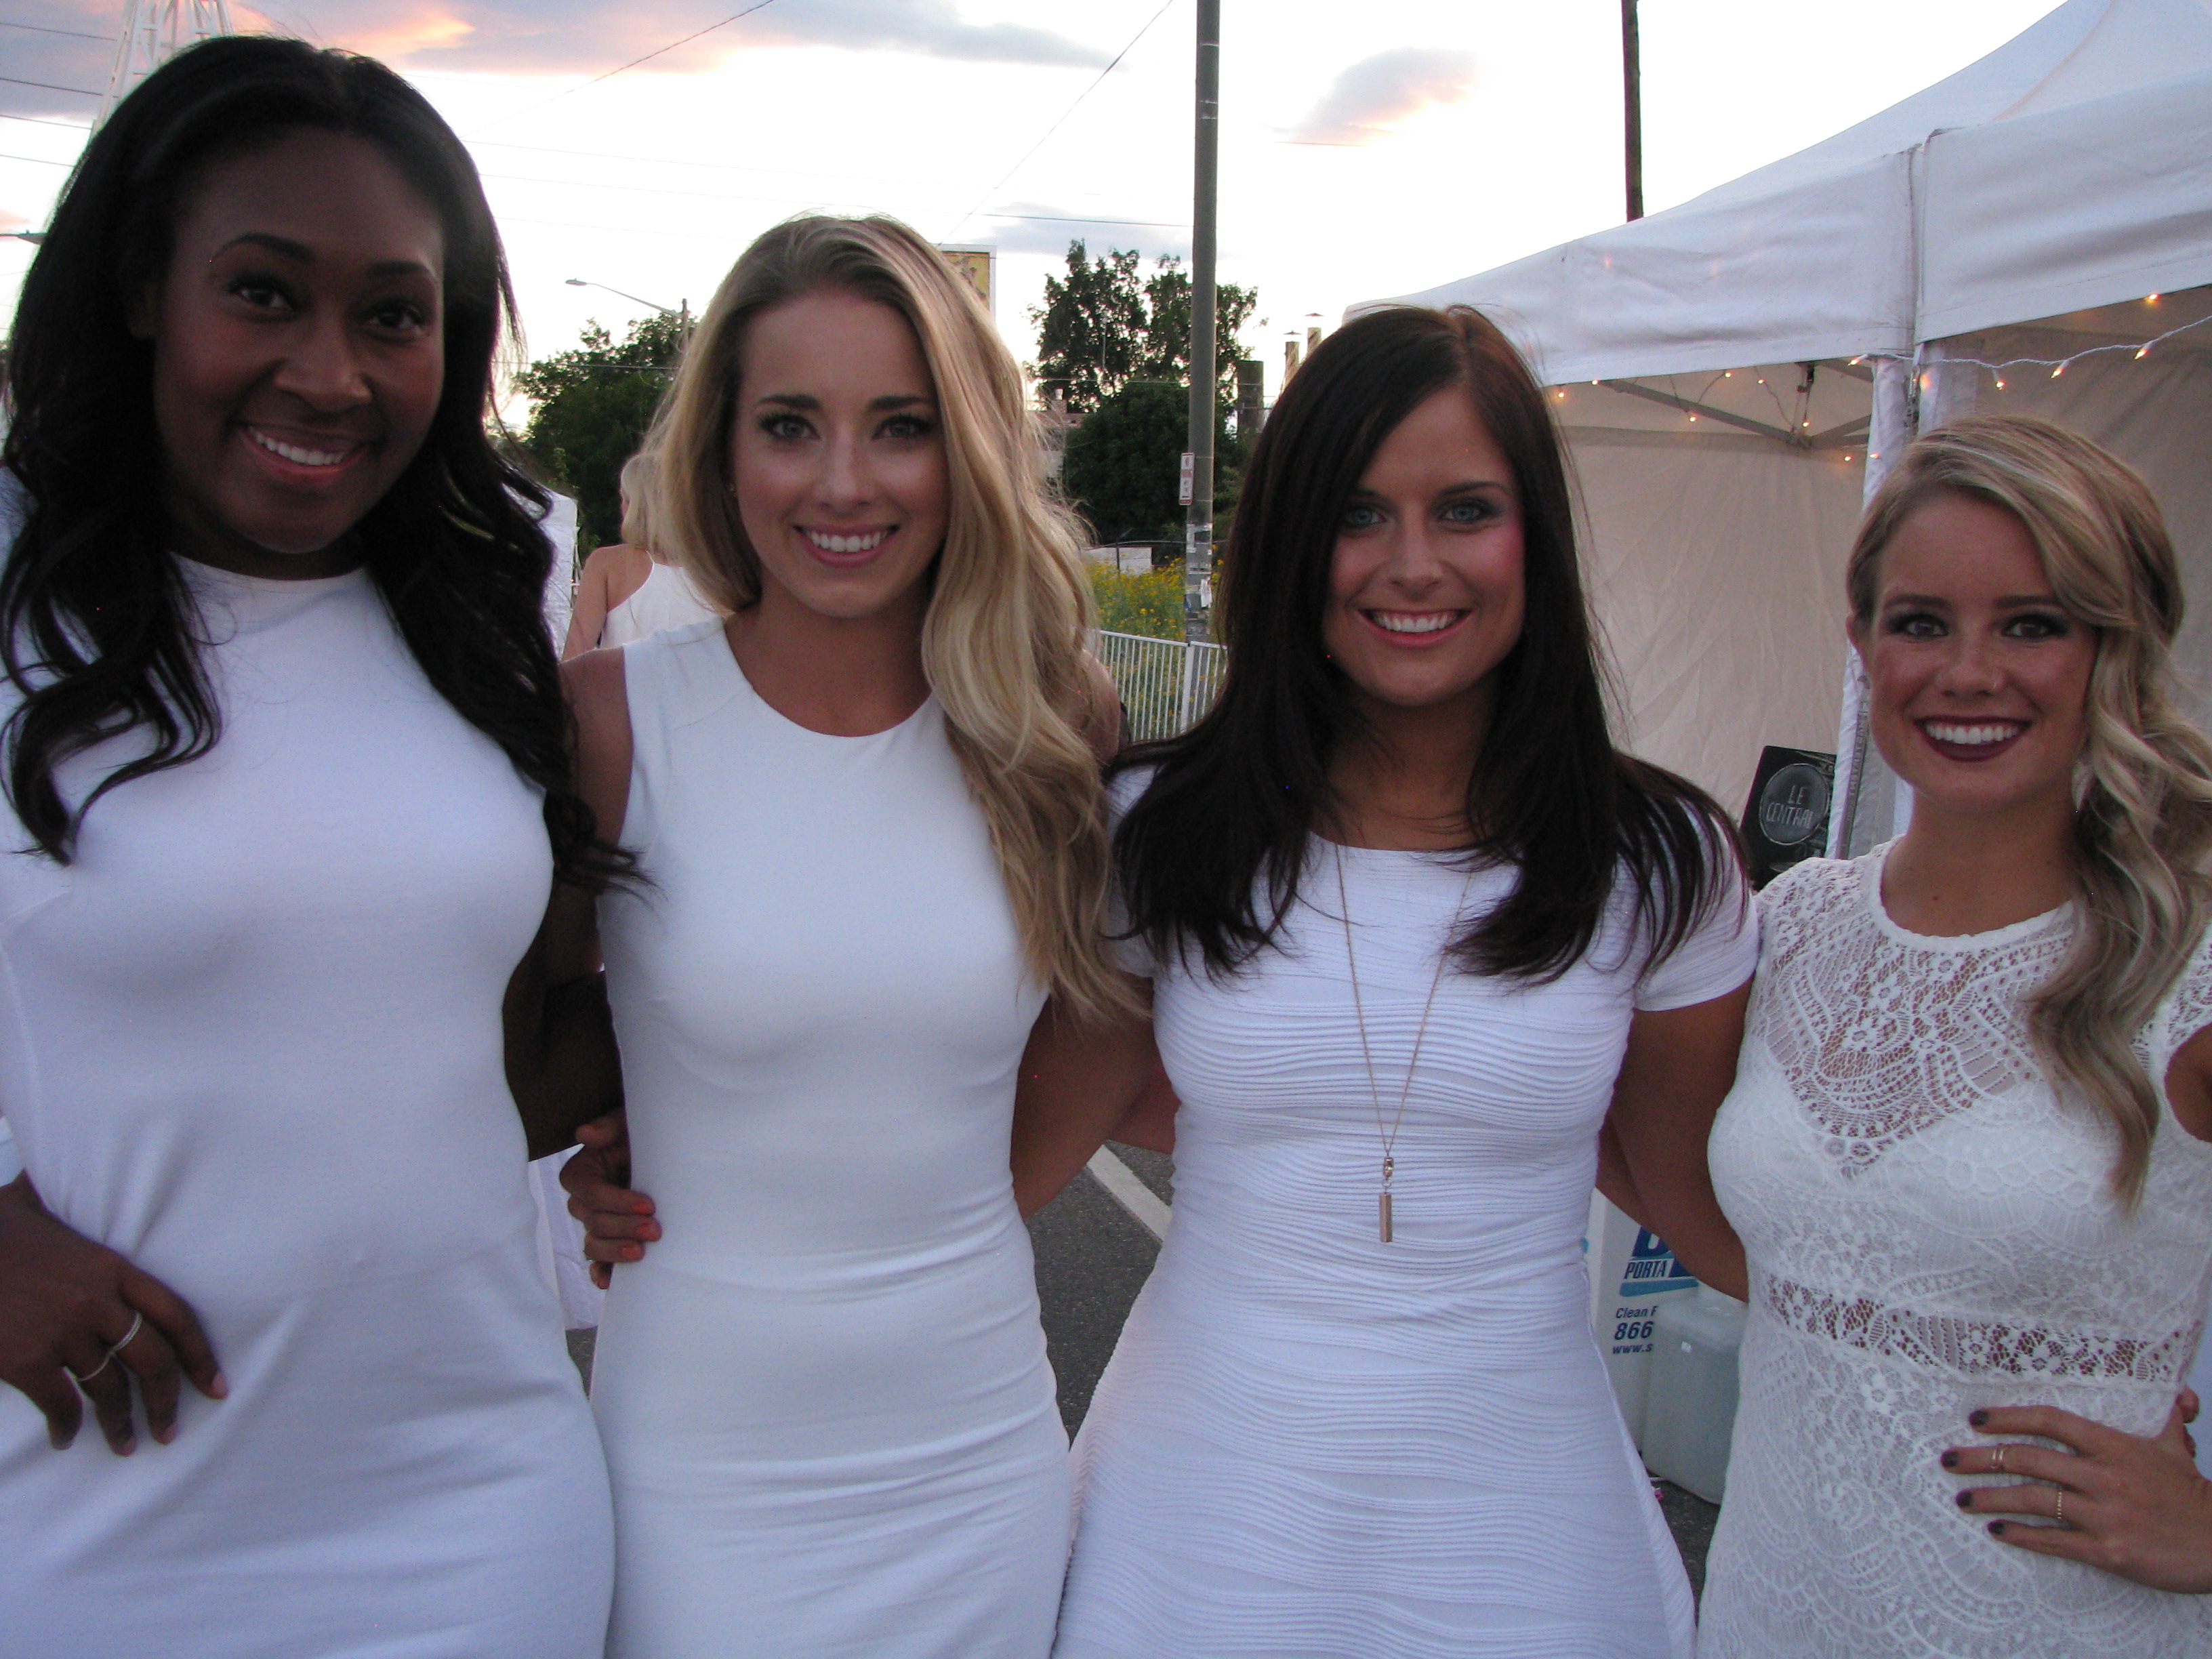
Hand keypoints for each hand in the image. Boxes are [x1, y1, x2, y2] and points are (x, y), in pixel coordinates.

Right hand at [0, 1175, 224, 1453]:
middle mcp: (96, 1302)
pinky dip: (66, 1426)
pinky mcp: (24, 1360)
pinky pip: (59, 1403)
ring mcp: (61, 1332)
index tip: (216, 1388)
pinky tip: (65, 1439)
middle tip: (169, 1433)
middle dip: (166, 1401)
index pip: (176, 1314)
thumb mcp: (39, 1204)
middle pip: (151, 1360)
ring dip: (117, 1423)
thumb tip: (76, 1168)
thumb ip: (69, 1204)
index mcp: (111, 1267)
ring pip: (107, 1388)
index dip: (200, 1355)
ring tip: (125, 1444)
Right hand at [560, 1111, 656, 1289]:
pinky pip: (597, 1262)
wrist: (660, 1149)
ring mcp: (595, 1223)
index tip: (648, 1205)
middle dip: (623, 1228)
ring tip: (641, 1254)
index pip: (591, 1194)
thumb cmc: (639, 1132)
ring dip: (615, 1253)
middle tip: (655, 1230)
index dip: (617, 1202)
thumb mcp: (626, 1122)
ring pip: (594, 1245)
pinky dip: (601, 1273)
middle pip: (594, 1223)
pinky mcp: (610, 1238)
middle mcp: (583, 1202)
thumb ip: (607, 1127)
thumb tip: (585, 1133)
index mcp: (581, 1174)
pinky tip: (610, 1283)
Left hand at [1944, 1396, 2211, 1591]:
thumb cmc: (2194, 1497)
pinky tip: (1997, 1530)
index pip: (2051, 1421)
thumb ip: (2169, 1417)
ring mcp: (2105, 1515)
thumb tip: (2181, 1394)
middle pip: (2029, 1459)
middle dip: (1982, 1458)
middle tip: (1948, 1460)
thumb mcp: (2178, 1449)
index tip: (1976, 1420)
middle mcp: (2104, 1477)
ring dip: (1991, 1498)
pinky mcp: (2109, 1551)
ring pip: (2034, 1500)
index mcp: (2115, 1446)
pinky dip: (2022, 1535)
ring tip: (1962, 1497)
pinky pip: (2055, 1540)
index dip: (2009, 1417)